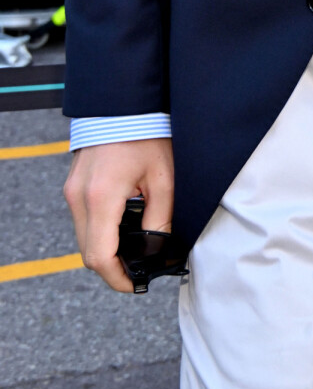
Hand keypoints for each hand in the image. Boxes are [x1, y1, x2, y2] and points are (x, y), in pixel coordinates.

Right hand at [64, 138, 173, 293]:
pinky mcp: (73, 186)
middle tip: (141, 269)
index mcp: (101, 198)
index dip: (117, 279)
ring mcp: (72, 192)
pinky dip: (101, 231)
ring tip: (136, 249)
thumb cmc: (147, 134)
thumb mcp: (164, 179)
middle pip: (88, 252)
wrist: (124, 103)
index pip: (100, 256)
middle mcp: (79, 198)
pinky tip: (124, 227)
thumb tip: (160, 249)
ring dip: (106, 249)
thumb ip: (160, 218)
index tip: (137, 285)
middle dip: (113, 267)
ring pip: (84, 238)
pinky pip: (83, 220)